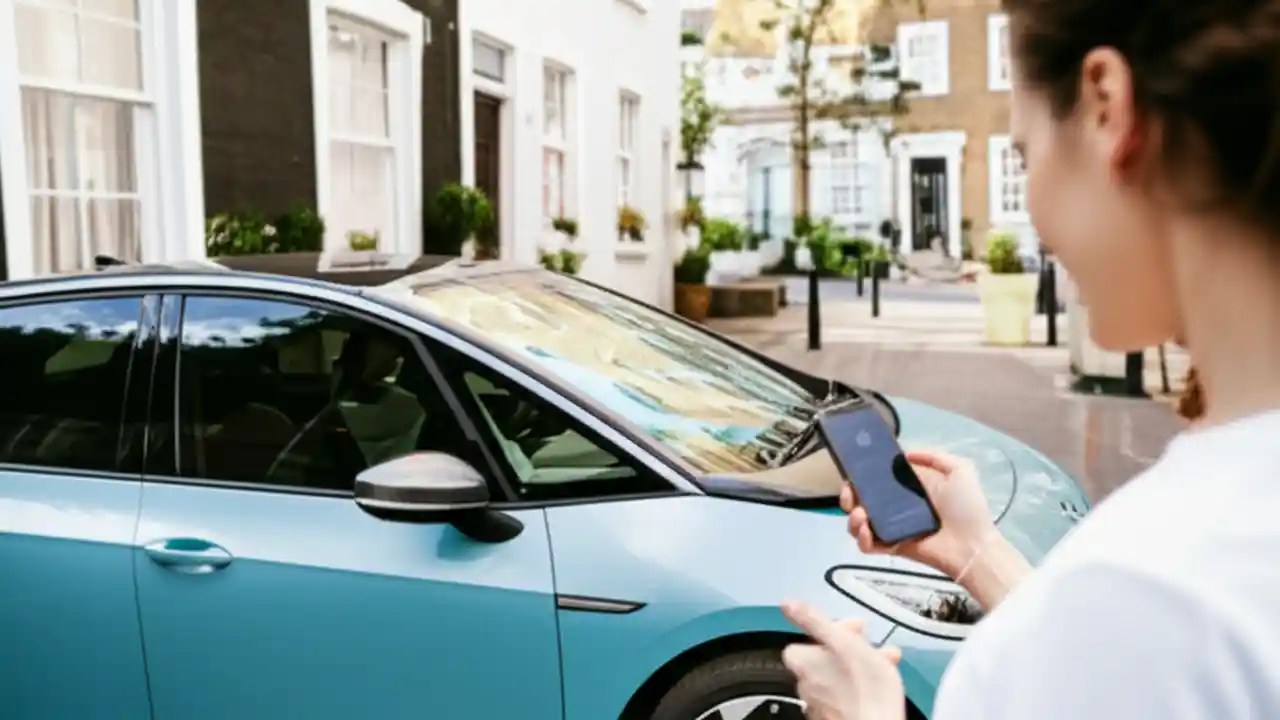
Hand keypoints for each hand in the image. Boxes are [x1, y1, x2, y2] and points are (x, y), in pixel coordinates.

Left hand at [781, 602, 905, 719]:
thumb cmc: (864, 690)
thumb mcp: (842, 642)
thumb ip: (813, 621)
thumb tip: (788, 603)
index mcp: (803, 662)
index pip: (808, 635)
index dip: (835, 627)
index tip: (856, 627)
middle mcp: (807, 684)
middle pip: (825, 655)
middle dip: (850, 647)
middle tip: (871, 647)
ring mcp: (821, 704)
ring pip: (838, 675)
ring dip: (858, 665)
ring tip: (883, 666)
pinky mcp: (836, 717)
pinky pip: (847, 695)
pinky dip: (860, 686)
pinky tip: (876, 687)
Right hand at [841, 449, 998, 577]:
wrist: (972, 544)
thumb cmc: (967, 508)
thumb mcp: (959, 470)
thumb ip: (934, 456)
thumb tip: (905, 454)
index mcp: (908, 488)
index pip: (876, 479)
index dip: (861, 476)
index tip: (854, 475)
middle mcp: (896, 507)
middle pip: (861, 500)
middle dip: (848, 497)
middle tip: (851, 499)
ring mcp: (892, 528)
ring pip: (858, 523)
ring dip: (853, 519)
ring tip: (862, 518)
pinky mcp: (892, 547)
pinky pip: (868, 545)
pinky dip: (862, 539)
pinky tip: (867, 532)